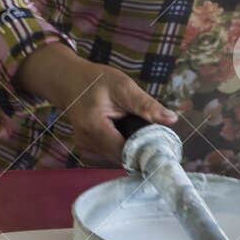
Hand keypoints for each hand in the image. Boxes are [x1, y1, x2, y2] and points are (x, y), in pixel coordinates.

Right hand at [13, 43, 177, 164]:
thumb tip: (171, 119)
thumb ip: (145, 105)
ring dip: (131, 150)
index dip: (144, 151)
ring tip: (142, 134)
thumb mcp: (123, 86)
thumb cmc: (95, 80)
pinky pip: (110, 155)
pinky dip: (122, 148)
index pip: (124, 151)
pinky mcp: (87, 149)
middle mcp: (86, 142)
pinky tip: (128, 136)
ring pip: (116, 159)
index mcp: (93, 126)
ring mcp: (85, 147)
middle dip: (139, 150)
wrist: (69, 81)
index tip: (161, 146)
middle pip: (121, 158)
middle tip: (155, 138)